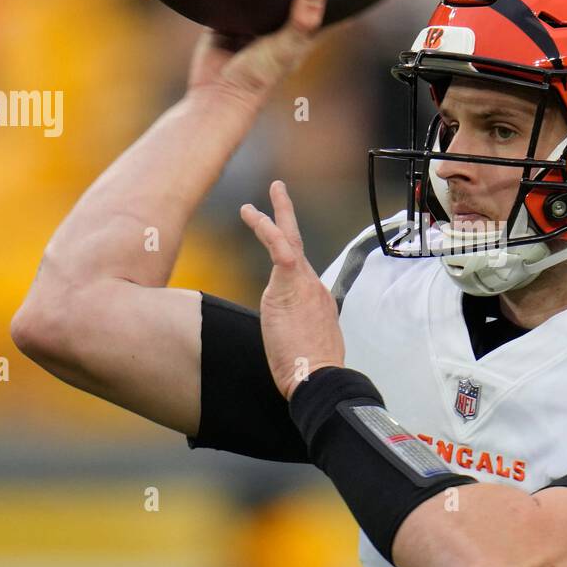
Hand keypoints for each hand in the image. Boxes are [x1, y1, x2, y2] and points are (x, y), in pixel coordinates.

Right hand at [187, 0, 326, 107]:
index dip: (337, 0)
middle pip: (290, 0)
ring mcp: (250, 25)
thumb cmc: (257, 78)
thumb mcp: (284, 49)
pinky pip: (229, 0)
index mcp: (297, 37)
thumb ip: (300, 23)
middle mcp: (275, 30)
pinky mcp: (225, 23)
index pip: (322, 16)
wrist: (217, 93)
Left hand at [240, 180, 344, 399]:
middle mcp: (313, 287)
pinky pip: (280, 249)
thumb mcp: (306, 348)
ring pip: (285, 243)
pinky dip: (267, 230)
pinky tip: (252, 216)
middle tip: (277, 190)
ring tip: (247, 209)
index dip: (285, 265)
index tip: (273, 265)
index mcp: (317, 301)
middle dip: (286, 216)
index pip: (299, 275)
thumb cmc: (311, 371)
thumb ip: (295, 334)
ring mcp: (305, 284)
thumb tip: (286, 339)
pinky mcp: (291, 285)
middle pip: (297, 245)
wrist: (319, 376)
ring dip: (265, 222)